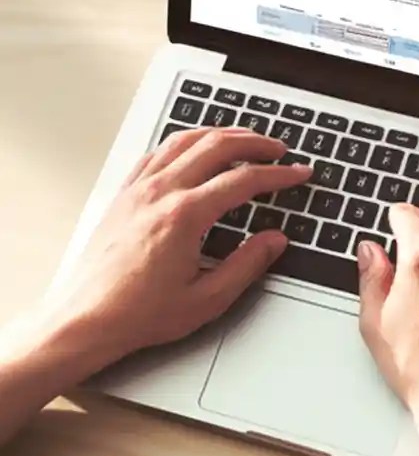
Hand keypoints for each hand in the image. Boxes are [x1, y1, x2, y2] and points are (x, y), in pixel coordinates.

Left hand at [39, 127, 310, 366]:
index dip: (279, 174)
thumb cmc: (137, 314)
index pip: (244, 180)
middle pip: (217, 146)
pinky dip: (184, 143)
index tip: (298, 173)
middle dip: (255, 142)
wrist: (84, 322)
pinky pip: (156, 153)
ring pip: (185, 140)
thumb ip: (247, 265)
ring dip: (221, 134)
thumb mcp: (207, 299)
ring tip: (244, 138)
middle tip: (278, 149)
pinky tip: (194, 148)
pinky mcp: (123, 195)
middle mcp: (160, 193)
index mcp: (184, 216)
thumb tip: (274, 240)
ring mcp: (138, 190)